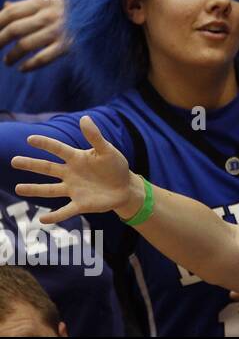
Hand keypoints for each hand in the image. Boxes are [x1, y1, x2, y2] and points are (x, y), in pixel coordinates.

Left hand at [0, 0, 70, 70]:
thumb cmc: (75, 11)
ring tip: (7, 62)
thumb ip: (28, 5)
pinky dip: (29, 65)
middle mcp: (49, 15)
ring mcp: (59, 30)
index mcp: (43, 2)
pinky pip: (43, 58)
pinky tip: (23, 68)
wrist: (106, 16)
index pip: (10, 13)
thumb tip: (5, 7)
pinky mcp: (69, 46)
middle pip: (14, 29)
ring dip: (12, 56)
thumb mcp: (53, 2)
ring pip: (25, 45)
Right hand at [11, 116, 136, 223]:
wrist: (125, 187)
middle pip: (48, 168)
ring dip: (35, 190)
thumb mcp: (107, 150)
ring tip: (18, 188)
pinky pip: (65, 211)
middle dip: (31, 164)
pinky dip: (55, 216)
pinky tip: (42, 220)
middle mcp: (71, 173)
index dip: (46, 144)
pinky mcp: (81, 204)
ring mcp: (74, 189)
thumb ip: (95, 137)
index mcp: (77, 158)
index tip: (30, 139)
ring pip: (50, 190)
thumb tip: (84, 118)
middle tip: (14, 161)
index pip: (58, 149)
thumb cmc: (115, 166)